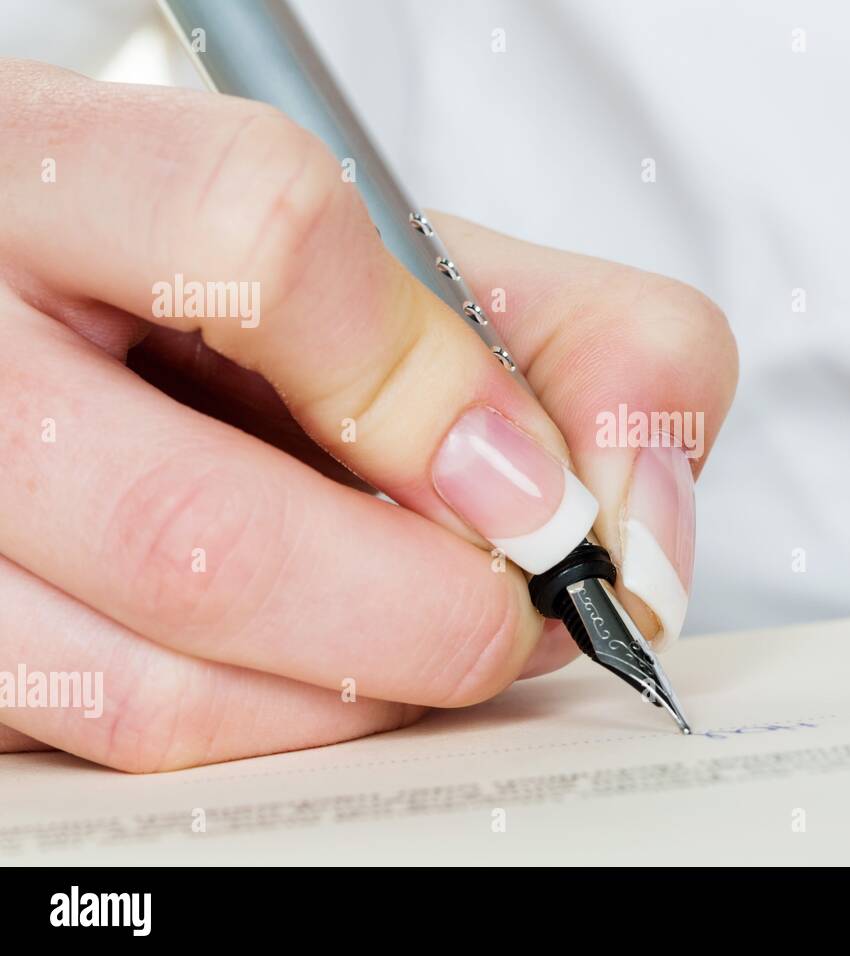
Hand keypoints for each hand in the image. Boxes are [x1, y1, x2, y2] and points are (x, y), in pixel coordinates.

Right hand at [0, 60, 736, 770]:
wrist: (81, 323)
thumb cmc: (254, 286)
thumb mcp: (429, 265)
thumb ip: (588, 345)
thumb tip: (635, 520)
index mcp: (60, 177)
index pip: (254, 239)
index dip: (427, 385)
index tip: (524, 480)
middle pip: (198, 531)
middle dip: (424, 609)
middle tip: (514, 605)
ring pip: (152, 689)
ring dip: (355, 693)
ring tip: (427, 630)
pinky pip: (122, 753)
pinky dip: (274, 731)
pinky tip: (324, 664)